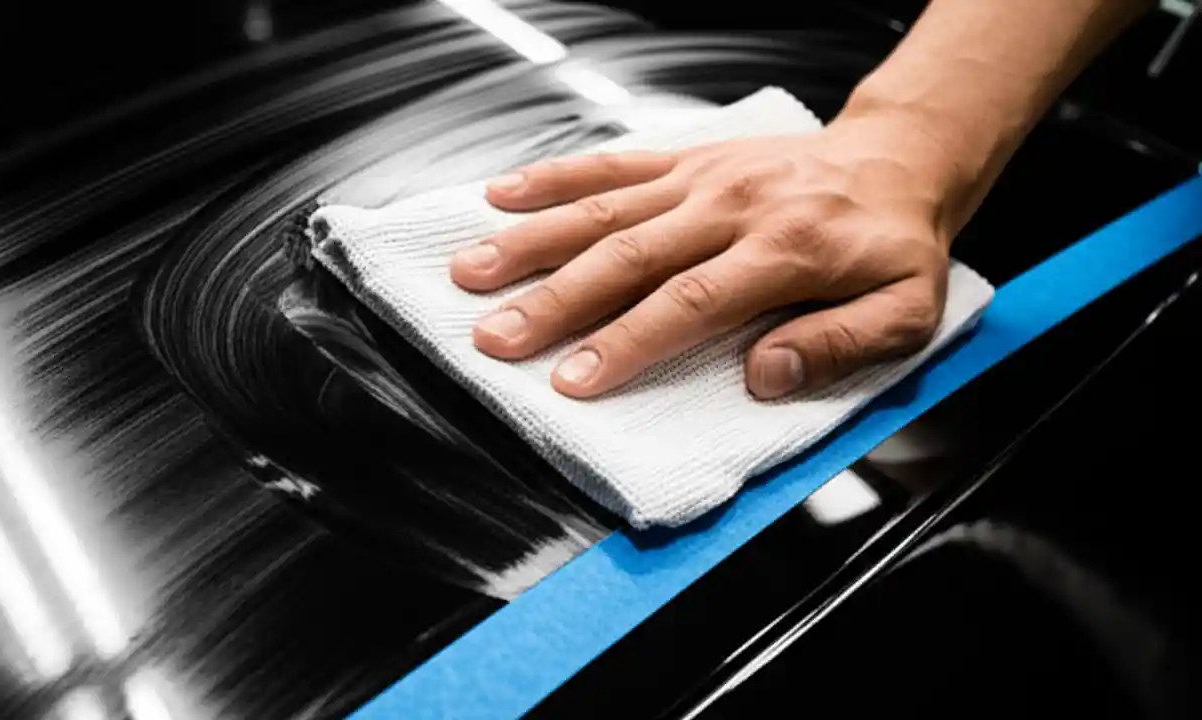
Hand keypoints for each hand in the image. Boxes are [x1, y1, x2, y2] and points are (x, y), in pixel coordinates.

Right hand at [449, 112, 966, 399]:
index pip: (690, 301)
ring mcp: (701, 178)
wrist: (898, 160)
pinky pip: (613, 164)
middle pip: (629, 256)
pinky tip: (501, 196)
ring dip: (533, 240)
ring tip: (472, 270)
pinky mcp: (686, 160)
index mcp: (784, 250)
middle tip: (494, 337)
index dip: (627, 341)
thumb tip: (763, 377)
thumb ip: (839, 346)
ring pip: (606, 208)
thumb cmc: (895, 247)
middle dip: (554, 299)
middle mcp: (731, 207)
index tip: (573, 380)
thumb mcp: (904, 312)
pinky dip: (554, 179)